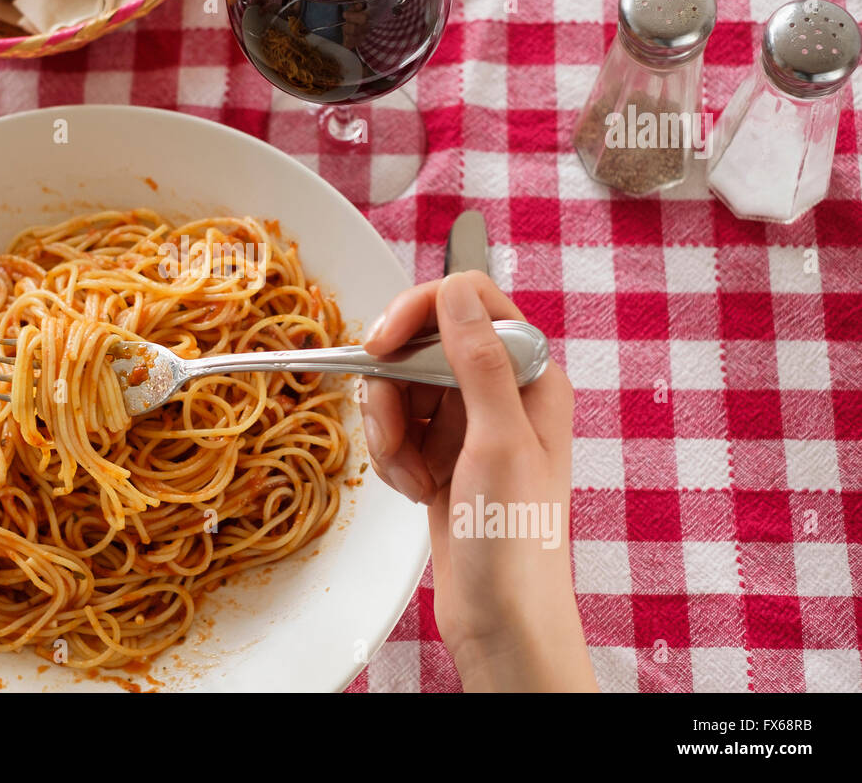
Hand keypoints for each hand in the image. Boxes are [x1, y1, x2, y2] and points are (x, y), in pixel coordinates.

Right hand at [360, 271, 595, 691]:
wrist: (502, 619)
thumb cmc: (516, 540)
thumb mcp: (498, 442)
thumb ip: (478, 361)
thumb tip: (456, 290)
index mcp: (529, 374)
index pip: (467, 302)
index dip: (417, 315)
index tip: (380, 347)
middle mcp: (499, 390)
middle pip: (419, 345)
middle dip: (393, 390)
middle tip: (393, 433)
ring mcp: (467, 422)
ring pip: (398, 387)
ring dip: (388, 431)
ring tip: (411, 476)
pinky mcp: (440, 452)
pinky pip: (394, 427)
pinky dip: (390, 457)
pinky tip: (414, 490)